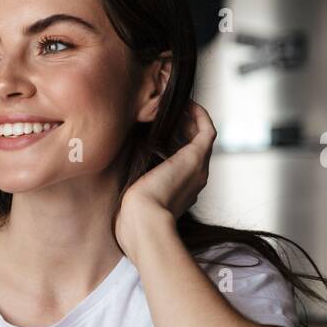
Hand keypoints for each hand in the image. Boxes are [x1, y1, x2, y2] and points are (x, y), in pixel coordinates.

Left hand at [115, 101, 214, 249]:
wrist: (143, 222)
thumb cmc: (132, 216)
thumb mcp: (133, 196)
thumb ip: (135, 184)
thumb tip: (119, 173)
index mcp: (181, 190)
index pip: (184, 161)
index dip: (175, 142)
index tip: (160, 129)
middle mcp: (194, 179)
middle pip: (195, 146)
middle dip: (183, 127)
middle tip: (167, 112)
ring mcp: (198, 168)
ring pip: (202, 136)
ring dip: (190, 118)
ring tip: (175, 105)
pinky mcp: (196, 157)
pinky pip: (206, 129)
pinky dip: (198, 114)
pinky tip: (184, 104)